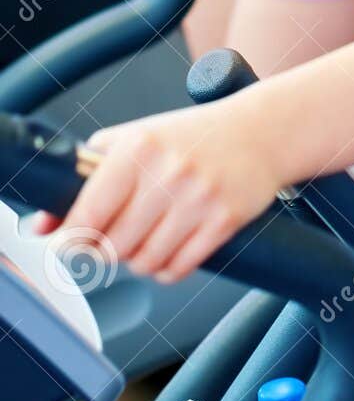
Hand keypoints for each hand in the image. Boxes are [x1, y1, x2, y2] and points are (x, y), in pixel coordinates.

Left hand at [36, 102, 281, 282]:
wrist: (261, 132)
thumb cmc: (194, 137)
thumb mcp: (135, 141)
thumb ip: (86, 178)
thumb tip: (45, 225)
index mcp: (138, 147)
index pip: (88, 213)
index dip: (74, 237)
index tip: (71, 243)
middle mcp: (168, 172)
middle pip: (114, 246)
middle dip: (110, 249)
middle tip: (119, 235)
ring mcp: (199, 198)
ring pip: (144, 262)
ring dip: (140, 260)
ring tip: (150, 237)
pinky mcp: (224, 220)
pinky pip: (179, 268)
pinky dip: (168, 267)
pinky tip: (173, 246)